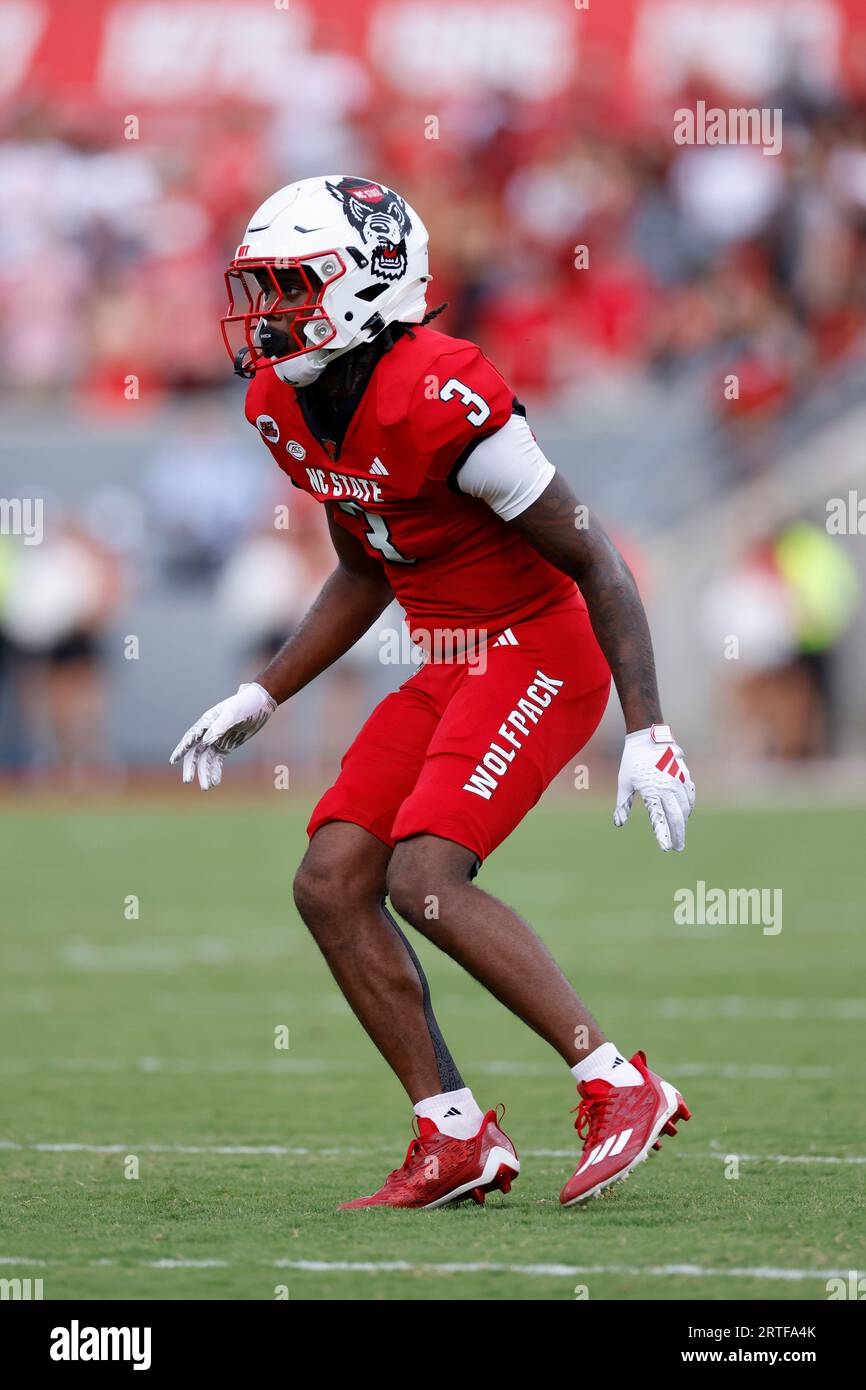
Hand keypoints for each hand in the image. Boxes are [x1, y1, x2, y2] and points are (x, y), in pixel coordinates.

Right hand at [169, 682, 276, 789]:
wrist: (261, 704)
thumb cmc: (245, 704)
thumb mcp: (234, 713)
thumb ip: (220, 726)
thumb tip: (205, 741)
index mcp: (207, 722)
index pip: (191, 737)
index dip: (181, 748)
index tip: (174, 760)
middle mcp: (208, 732)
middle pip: (195, 752)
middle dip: (191, 767)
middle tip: (187, 781)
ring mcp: (216, 740)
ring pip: (206, 759)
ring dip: (204, 773)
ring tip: (206, 788)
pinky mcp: (226, 746)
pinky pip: (217, 761)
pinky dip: (215, 771)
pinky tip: (215, 782)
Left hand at [613, 724, 694, 851]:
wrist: (648, 736)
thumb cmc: (633, 761)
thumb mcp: (624, 782)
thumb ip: (623, 805)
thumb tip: (619, 824)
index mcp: (651, 791)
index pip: (659, 819)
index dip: (664, 835)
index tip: (667, 848)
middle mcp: (667, 787)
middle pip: (677, 817)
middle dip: (678, 834)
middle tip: (678, 847)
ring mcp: (678, 781)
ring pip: (686, 807)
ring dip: (684, 821)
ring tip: (680, 832)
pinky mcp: (684, 774)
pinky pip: (690, 794)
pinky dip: (689, 805)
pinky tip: (687, 812)